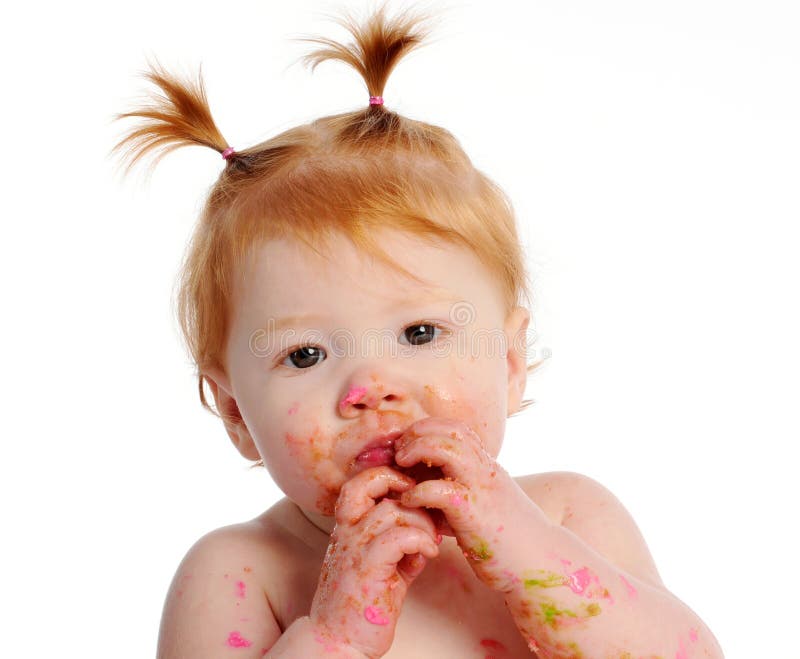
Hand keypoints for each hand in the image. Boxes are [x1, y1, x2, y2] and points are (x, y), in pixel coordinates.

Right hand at [310, 466, 439, 657]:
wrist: (339, 643)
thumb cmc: (362, 606)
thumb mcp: (383, 567)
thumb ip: (400, 545)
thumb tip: (426, 533)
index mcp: (347, 528)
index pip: (360, 482)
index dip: (387, 476)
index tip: (413, 493)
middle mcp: (346, 532)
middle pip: (374, 485)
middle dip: (408, 490)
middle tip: (428, 511)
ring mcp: (354, 548)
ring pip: (393, 510)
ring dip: (422, 522)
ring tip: (432, 540)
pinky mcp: (367, 569)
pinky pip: (399, 537)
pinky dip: (421, 541)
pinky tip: (429, 554)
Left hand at [394, 417, 534, 591]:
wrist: (539, 564)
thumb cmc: (507, 540)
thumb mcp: (481, 506)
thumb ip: (455, 493)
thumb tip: (422, 491)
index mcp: (487, 466)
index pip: (456, 428)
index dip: (427, 428)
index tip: (407, 444)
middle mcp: (485, 470)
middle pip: (449, 429)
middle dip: (417, 433)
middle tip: (398, 451)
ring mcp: (481, 488)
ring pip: (446, 449)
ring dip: (416, 450)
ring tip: (400, 465)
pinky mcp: (474, 513)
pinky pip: (440, 490)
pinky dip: (417, 491)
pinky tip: (407, 500)